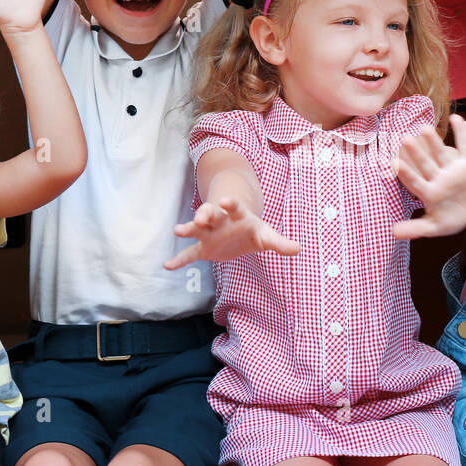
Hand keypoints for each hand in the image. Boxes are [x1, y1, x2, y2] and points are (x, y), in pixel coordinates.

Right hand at [164, 197, 299, 268]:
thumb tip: (298, 249)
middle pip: (211, 213)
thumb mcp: (266, 236)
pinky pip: (189, 254)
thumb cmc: (252, 230)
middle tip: (199, 217)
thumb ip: (279, 243)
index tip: (226, 200)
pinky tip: (167, 265)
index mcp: (237, 215)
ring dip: (188, 228)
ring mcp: (209, 233)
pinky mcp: (203, 248)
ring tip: (178, 231)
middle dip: (204, 214)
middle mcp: (220, 221)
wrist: (238, 229)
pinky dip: (180, 260)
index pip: (234, 207)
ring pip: (196, 228)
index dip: (231, 204)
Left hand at [391, 115, 465, 239]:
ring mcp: (451, 169)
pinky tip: (458, 118)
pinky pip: (464, 146)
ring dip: (434, 140)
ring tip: (425, 127)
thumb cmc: (449, 219)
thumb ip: (416, 228)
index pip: (414, 182)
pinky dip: (462, 132)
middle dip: (416, 152)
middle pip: (425, 163)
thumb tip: (393, 233)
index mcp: (428, 192)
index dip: (405, 173)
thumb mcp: (434, 226)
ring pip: (441, 152)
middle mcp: (437, 177)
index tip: (394, 163)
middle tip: (404, 138)